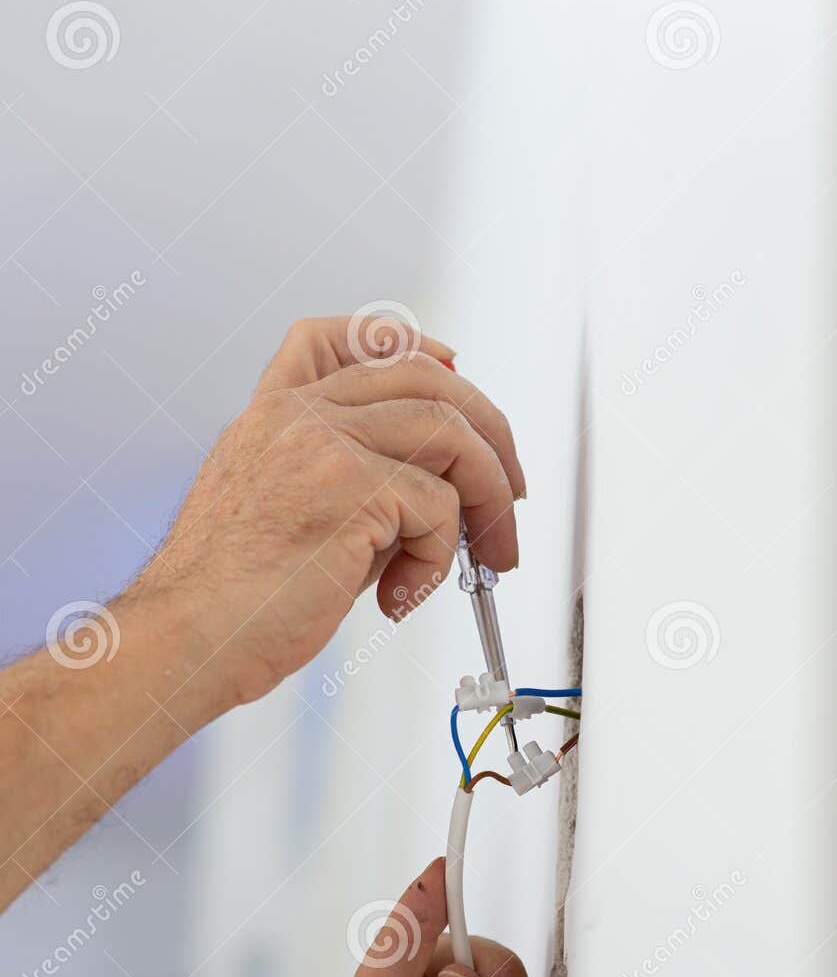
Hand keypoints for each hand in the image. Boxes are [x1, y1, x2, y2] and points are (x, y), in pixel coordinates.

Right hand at [128, 315, 524, 708]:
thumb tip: (429, 498)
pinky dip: (441, 559)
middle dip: (487, 433)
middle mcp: (296, 416)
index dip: (403, 341)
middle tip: (508, 494)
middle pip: (422, 378)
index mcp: (272, 418)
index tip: (452, 365)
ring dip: (488, 498)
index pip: (334, 338)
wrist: (188, 638)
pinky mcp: (349, 487)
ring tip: (487, 554)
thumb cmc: (229, 603)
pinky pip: (439, 506)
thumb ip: (348, 490)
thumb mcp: (285, 521)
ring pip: (449, 432)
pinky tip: (403, 595)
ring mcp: (321, 442)